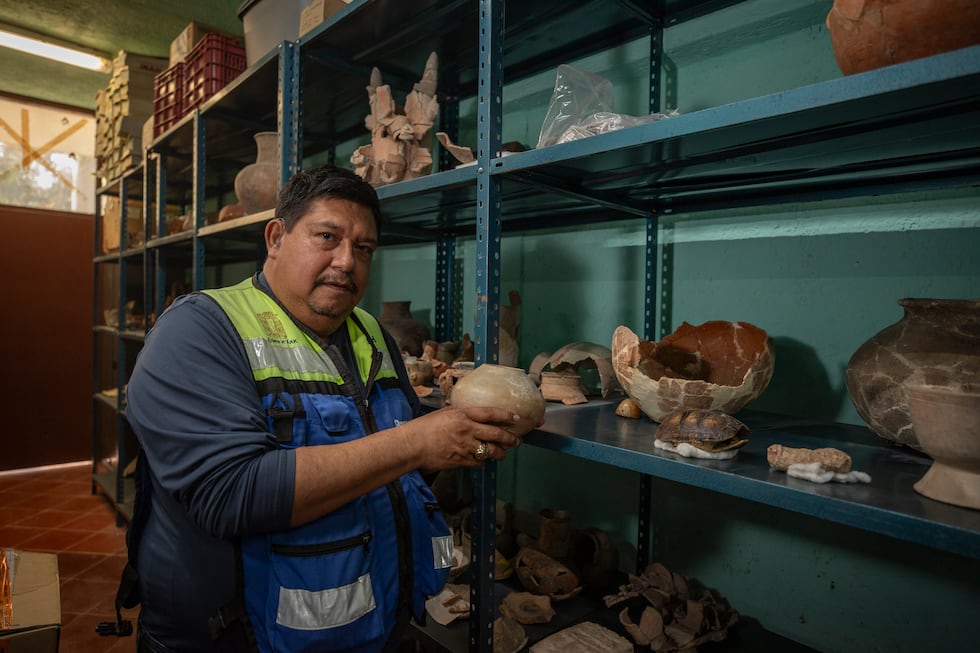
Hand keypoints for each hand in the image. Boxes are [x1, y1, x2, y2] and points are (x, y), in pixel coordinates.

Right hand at [404, 406, 529, 470]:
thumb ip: (462, 415)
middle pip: (496, 434)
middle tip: (516, 441)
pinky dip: (482, 462)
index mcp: (463, 415)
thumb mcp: (445, 414)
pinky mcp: (461, 460)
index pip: (490, 413)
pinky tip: (482, 460)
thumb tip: (477, 417)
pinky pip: (479, 462)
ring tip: (502, 453)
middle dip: (510, 439)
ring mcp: (465, 446)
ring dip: (499, 453)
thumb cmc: (424, 427)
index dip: (506, 416)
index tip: (516, 418)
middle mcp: (467, 430)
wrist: (412, 445)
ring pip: (491, 451)